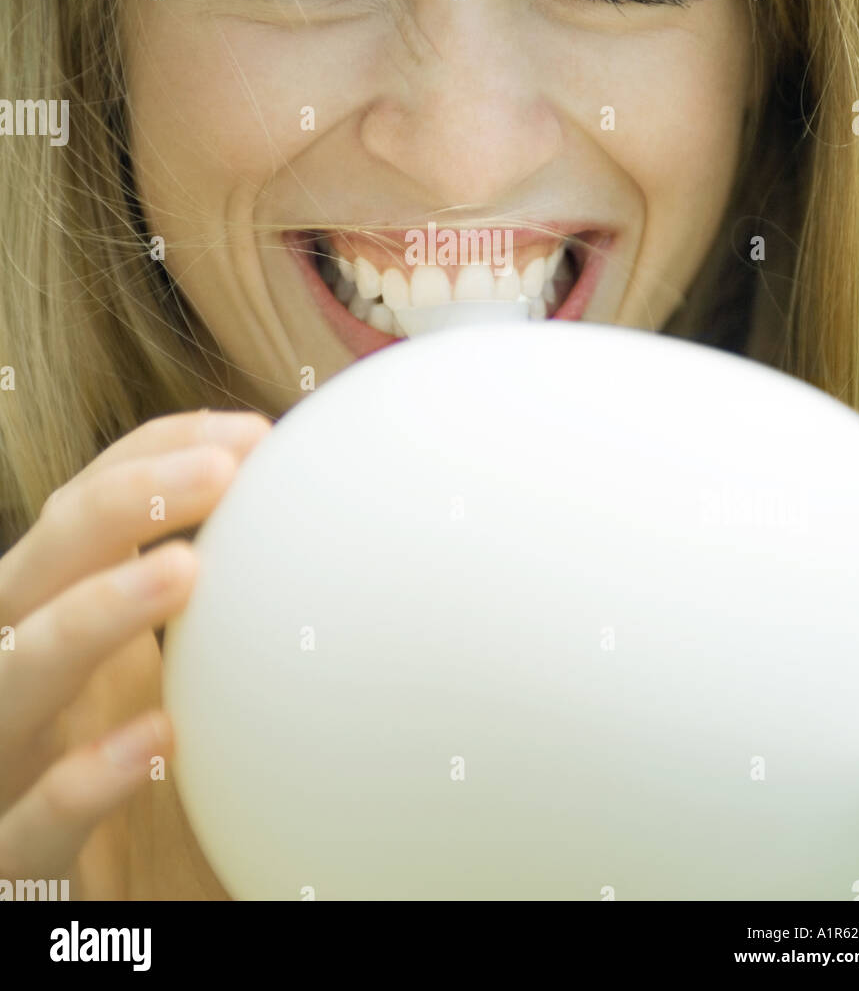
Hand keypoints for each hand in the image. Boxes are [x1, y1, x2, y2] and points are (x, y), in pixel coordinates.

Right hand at [0, 410, 270, 897]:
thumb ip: (229, 612)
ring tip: (184, 570)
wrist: (116, 910)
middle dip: (120, 503)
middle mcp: (19, 678)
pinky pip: (27, 822)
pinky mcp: (10, 861)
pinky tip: (157, 739)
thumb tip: (340, 530)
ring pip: (14, 672)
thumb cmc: (150, 792)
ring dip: (92, 613)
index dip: (153, 454)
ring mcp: (4, 762)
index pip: (85, 509)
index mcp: (55, 621)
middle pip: (37, 566)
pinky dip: (82, 779)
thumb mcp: (188, 681)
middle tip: (222, 470)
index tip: (253, 433)